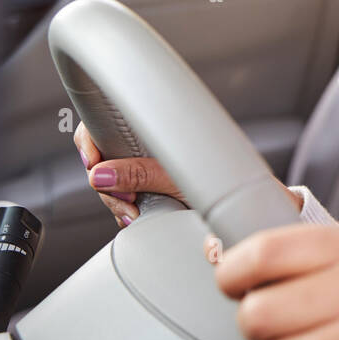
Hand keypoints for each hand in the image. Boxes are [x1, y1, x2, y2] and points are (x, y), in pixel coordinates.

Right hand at [74, 120, 301, 230]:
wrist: (248, 203)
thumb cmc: (225, 179)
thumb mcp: (181, 177)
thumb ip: (141, 173)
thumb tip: (99, 175)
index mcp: (151, 129)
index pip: (104, 122)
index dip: (90, 140)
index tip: (93, 163)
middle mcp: (144, 145)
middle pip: (101, 159)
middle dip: (106, 185)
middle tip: (128, 202)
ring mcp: (144, 167)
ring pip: (107, 183)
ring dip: (116, 200)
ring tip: (136, 213)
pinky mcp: (147, 189)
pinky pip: (121, 198)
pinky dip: (125, 210)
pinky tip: (137, 217)